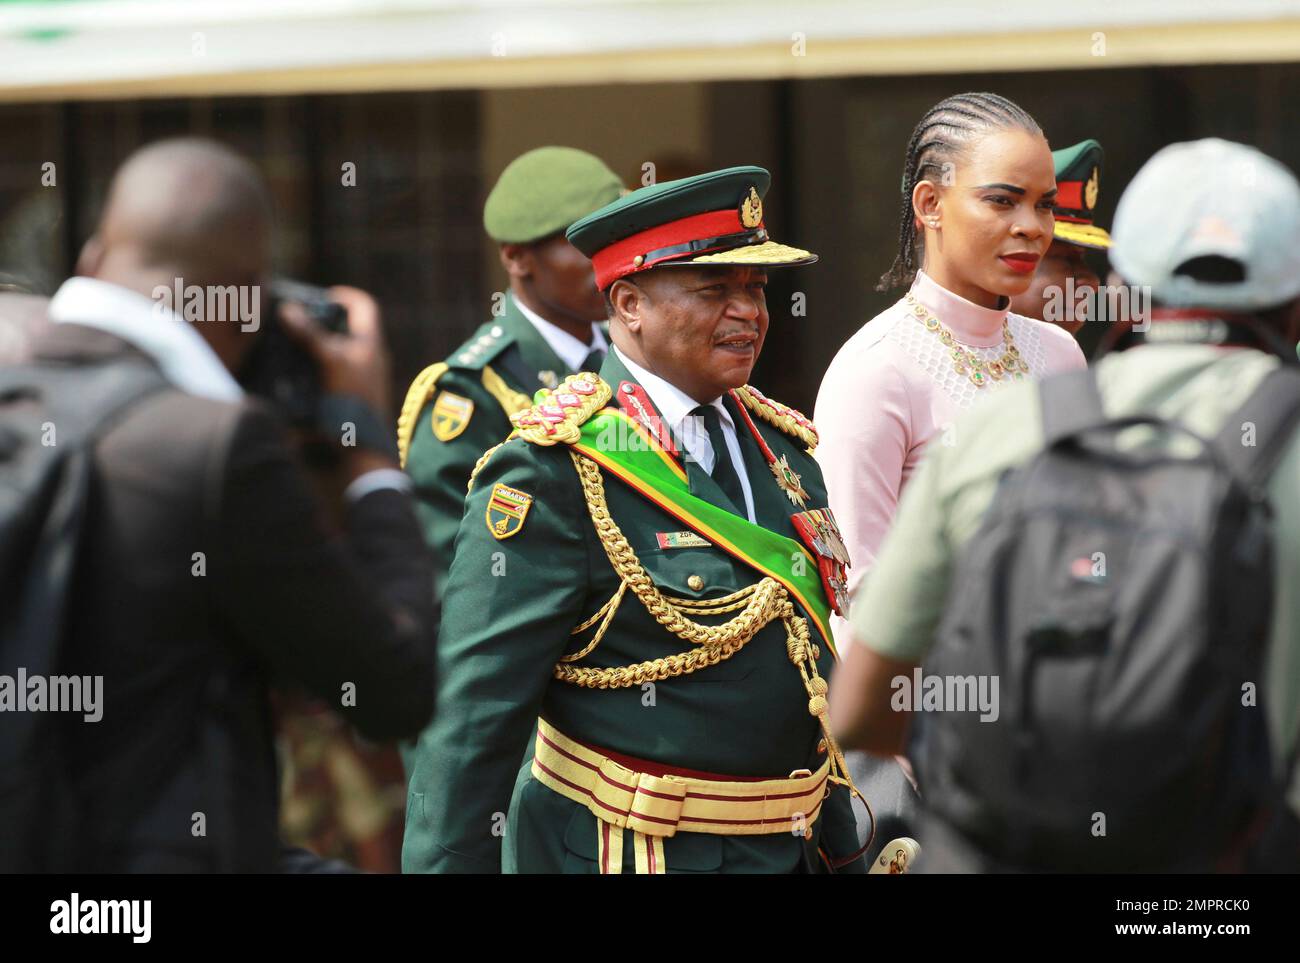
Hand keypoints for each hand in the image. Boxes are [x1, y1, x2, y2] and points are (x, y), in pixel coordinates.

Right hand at [280, 285, 392, 419]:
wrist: (359, 448)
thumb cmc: (353, 399)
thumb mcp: (332, 360)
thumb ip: (311, 334)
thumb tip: (288, 309)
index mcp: (370, 344)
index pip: (364, 307)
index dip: (345, 296)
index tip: (322, 296)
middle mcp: (365, 359)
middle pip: (344, 329)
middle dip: (319, 322)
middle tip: (293, 320)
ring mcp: (355, 379)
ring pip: (331, 352)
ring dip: (309, 345)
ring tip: (283, 342)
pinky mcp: (342, 397)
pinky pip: (323, 374)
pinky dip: (307, 369)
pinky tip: (287, 371)